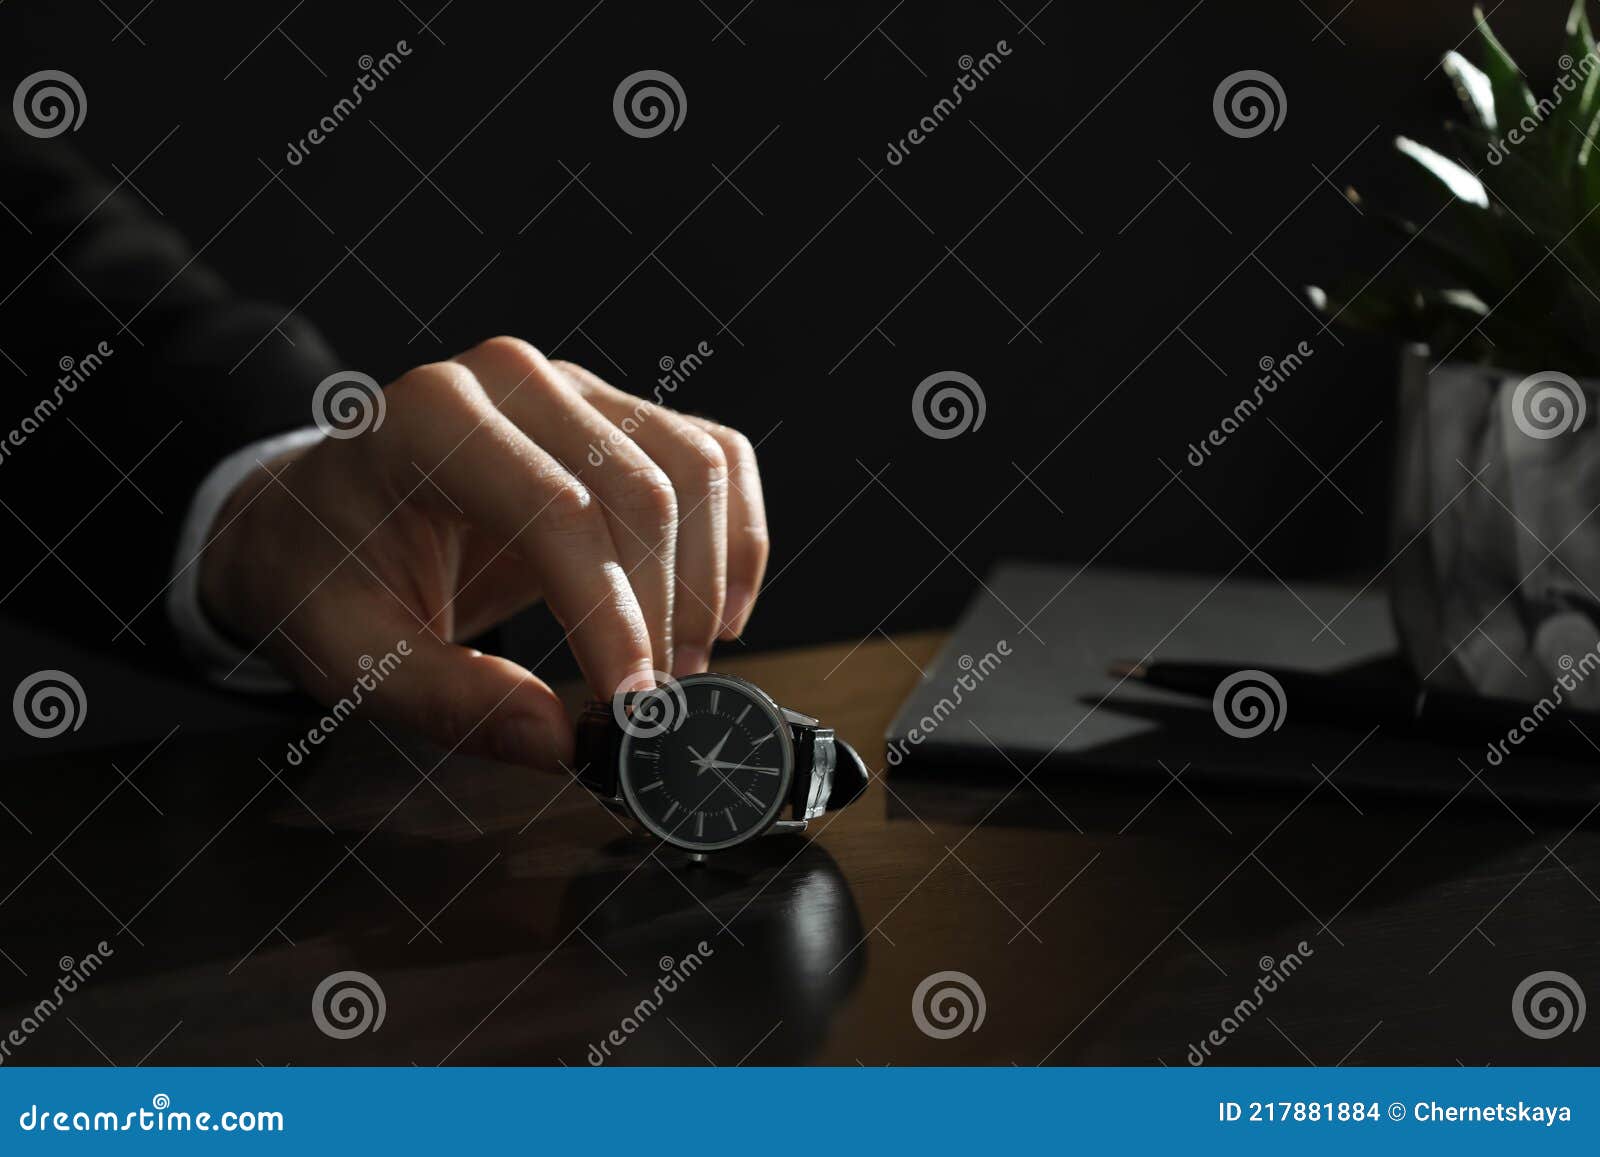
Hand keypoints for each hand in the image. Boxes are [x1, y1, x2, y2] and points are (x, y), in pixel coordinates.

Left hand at [198, 337, 769, 770]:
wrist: (321, 515)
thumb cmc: (325, 575)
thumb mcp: (350, 653)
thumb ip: (449, 697)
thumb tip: (558, 741)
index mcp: (432, 420)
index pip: (558, 513)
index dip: (611, 616)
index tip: (632, 705)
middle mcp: (511, 380)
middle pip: (643, 490)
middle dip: (665, 613)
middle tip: (655, 706)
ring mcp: (573, 387)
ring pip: (696, 469)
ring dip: (709, 582)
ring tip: (679, 666)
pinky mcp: (616, 413)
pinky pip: (716, 458)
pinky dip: (736, 540)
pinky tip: (718, 611)